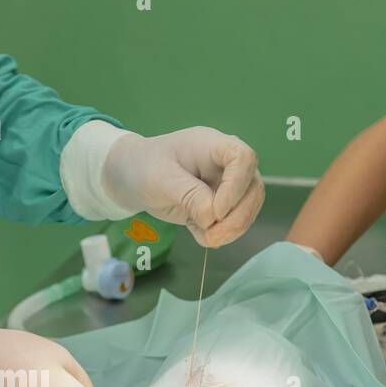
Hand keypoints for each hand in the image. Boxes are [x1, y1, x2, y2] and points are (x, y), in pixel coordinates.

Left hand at [102, 127, 264, 247]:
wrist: (133, 177)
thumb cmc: (144, 167)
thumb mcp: (160, 178)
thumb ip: (188, 194)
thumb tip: (212, 216)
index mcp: (213, 146)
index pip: (242, 158)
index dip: (236, 187)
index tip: (215, 211)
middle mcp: (225, 165)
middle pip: (253, 188)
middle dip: (237, 216)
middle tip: (212, 236)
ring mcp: (225, 186)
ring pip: (248, 208)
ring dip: (232, 230)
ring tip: (207, 240)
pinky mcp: (218, 207)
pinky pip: (232, 223)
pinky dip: (220, 235)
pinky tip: (200, 236)